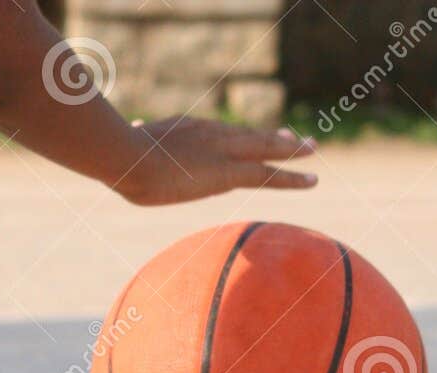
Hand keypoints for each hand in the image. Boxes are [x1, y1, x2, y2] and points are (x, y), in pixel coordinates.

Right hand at [115, 117, 317, 206]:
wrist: (125, 157)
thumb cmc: (122, 155)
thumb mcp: (137, 142)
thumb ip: (143, 137)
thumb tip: (133, 129)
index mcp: (194, 131)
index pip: (229, 135)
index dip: (250, 138)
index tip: (268, 137)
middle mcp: (213, 136)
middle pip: (253, 138)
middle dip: (280, 141)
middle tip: (306, 142)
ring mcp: (222, 152)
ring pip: (267, 151)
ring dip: (293, 154)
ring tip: (314, 155)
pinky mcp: (226, 173)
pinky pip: (267, 175)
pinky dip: (291, 177)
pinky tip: (310, 179)